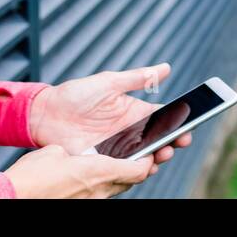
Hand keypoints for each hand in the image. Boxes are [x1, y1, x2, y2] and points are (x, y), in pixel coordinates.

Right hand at [3, 145, 153, 198]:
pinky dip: (100, 186)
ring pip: (113, 190)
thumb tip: (75, 156)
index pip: (138, 170)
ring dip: (117, 179)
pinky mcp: (79, 205)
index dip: (148, 161)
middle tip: (138, 159)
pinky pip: (97, 196)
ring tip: (112, 166)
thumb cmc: (32, 176)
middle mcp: (99, 191)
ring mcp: (90, 202)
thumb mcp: (56, 152)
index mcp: (98, 172)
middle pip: (129, 182)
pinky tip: (90, 179)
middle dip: (136, 170)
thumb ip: (74, 152)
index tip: (151, 154)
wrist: (12, 197)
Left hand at [29, 62, 192, 169]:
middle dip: (173, 142)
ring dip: (157, 156)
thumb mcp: (109, 82)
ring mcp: (119, 148)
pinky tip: (144, 166)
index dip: (178, 122)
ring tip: (162, 153)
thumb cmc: (76, 95)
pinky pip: (126, 168)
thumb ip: (138, 78)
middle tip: (179, 141)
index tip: (190, 125)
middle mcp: (130, 131)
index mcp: (134, 112)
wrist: (46, 114)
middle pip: (159, 140)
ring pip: (146, 156)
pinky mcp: (106, 161)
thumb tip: (166, 67)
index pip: (163, 119)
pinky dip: (137, 169)